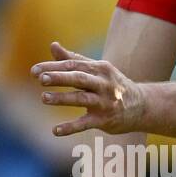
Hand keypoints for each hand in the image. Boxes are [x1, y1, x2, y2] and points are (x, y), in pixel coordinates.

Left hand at [31, 42, 146, 135]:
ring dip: (62, 98)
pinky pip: (86, 124)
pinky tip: (55, 131)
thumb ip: (74, 59)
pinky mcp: (105, 120)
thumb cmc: (112, 85)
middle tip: (40, 78)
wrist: (141, 106)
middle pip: (78, 78)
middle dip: (59, 77)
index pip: (73, 65)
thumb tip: (53, 45)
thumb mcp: (97, 70)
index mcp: (99, 68)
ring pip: (82, 98)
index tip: (34, 71)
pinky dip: (70, 127)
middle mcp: (103, 83)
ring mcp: (105, 102)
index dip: (53, 67)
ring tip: (44, 98)